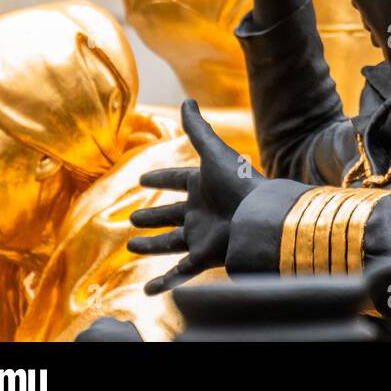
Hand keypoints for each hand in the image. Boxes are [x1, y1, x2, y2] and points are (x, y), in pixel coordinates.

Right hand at [128, 100, 263, 294]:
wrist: (261, 217)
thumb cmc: (239, 182)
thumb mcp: (214, 153)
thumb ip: (198, 130)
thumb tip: (187, 100)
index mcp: (204, 184)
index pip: (178, 179)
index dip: (162, 178)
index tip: (142, 178)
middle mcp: (202, 210)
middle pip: (171, 213)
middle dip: (152, 216)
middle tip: (131, 218)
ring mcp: (203, 234)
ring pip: (170, 242)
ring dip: (151, 245)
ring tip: (130, 244)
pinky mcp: (206, 256)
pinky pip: (180, 272)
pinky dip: (164, 282)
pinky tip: (147, 290)